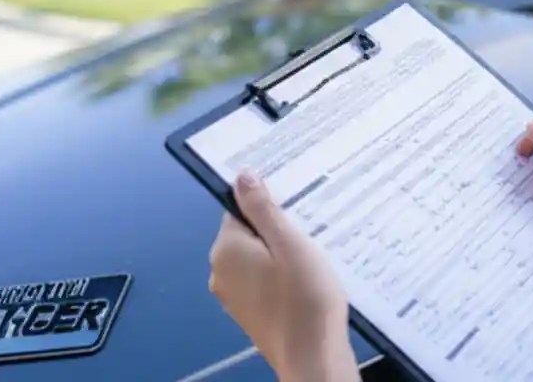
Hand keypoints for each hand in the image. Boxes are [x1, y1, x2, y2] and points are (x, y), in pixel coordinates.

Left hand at [209, 171, 358, 381]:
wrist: (312, 356)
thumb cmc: (305, 295)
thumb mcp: (289, 242)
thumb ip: (262, 208)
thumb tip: (241, 176)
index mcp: (225, 249)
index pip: (240, 211)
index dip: (269, 209)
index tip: (296, 215)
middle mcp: (219, 272)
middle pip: (247, 235)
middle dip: (276, 233)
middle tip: (309, 237)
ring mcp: (232, 297)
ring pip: (255, 260)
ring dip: (280, 257)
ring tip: (311, 262)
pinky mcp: (247, 314)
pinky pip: (260, 282)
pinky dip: (279, 279)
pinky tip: (304, 285)